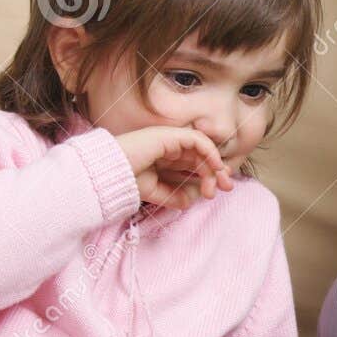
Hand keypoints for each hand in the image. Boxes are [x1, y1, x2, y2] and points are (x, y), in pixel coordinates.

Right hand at [113, 125, 234, 209]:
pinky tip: (215, 168)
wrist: (109, 174)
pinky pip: (198, 140)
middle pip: (200, 158)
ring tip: (216, 185)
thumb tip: (192, 201)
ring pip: (201, 150)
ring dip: (213, 167)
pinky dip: (210, 152)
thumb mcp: (155, 193)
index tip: (214, 191)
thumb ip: (174, 196)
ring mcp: (169, 140)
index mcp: (163, 160)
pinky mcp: (170, 135)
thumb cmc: (125, 182)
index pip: (191, 165)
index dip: (206, 176)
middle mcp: (168, 148)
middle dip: (216, 173)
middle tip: (227, 188)